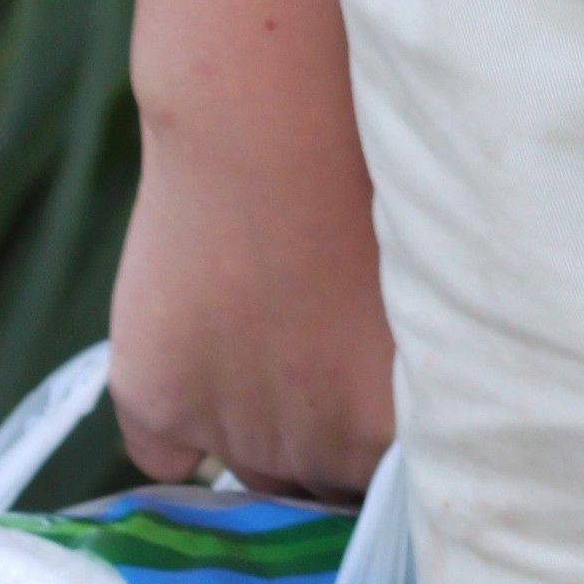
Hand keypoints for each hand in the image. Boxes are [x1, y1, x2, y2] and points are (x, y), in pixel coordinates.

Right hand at [110, 110, 397, 498]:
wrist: (273, 99)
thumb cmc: (369, 159)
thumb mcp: (424, 276)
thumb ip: (413, 360)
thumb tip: (404, 396)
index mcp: (401, 423)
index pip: (390, 483)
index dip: (376, 434)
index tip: (369, 381)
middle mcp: (323, 450)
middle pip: (317, 476)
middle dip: (319, 425)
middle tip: (315, 338)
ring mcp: (239, 429)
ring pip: (249, 464)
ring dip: (255, 420)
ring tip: (262, 315)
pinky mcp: (159, 401)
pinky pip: (165, 453)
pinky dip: (176, 422)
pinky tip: (197, 345)